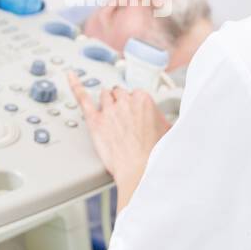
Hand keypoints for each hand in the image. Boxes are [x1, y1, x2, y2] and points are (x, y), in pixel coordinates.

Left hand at [67, 72, 170, 210]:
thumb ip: (169, 121)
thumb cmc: (154, 155)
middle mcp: (125, 101)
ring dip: (106, 102)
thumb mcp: (171, 132)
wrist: (140, 171)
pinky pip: (81, 98)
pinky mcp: (95, 121)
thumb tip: (180, 120)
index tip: (135, 115)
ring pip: (104, 96)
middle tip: (123, 119)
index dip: (134, 106)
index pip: (135, 94)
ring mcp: (108, 110)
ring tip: (109, 115)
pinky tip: (70, 77)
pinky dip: (75, 86)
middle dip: (120, 104)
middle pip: (118, 94)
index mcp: (144, 100)